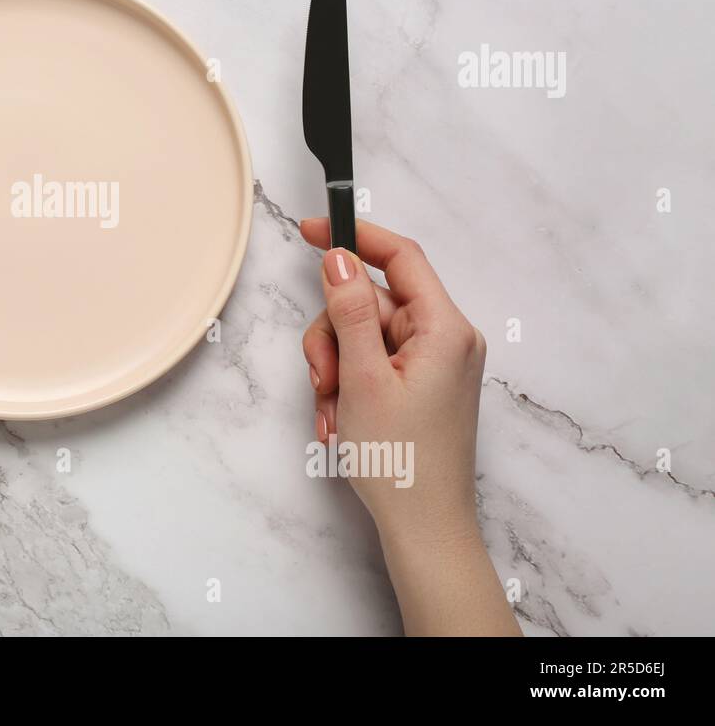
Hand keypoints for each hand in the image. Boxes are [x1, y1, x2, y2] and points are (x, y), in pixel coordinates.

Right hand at [300, 218, 518, 634]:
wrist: (424, 528)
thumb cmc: (401, 460)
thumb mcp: (361, 378)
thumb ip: (349, 312)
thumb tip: (339, 258)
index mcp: (444, 329)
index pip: (400, 257)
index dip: (355, 235)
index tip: (312, 229)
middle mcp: (446, 340)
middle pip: (371, 302)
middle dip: (335, 335)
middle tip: (324, 378)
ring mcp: (434, 365)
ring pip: (364, 335)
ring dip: (336, 368)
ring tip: (335, 411)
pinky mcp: (421, 388)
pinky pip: (373, 365)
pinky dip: (349, 387)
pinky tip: (342, 423)